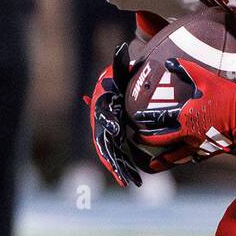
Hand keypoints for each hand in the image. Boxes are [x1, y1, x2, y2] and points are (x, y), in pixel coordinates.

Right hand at [85, 43, 145, 187]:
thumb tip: (127, 52)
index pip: (104, 123)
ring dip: (122, 170)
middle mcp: (101, 126)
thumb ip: (123, 63)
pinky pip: (118, 156)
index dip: (110, 131)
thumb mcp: (119, 69)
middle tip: (126, 178)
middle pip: (107, 148)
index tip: (118, 137)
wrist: (114, 85)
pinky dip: (125, 167)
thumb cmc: (116, 77)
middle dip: (116, 163)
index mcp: (102, 110)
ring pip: (112, 156)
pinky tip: (134, 181)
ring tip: (133, 184)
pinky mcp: (114, 140)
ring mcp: (106, 135)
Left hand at [131, 57, 235, 152]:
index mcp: (186, 117)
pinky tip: (178, 162)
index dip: (145, 119)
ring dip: (162, 161)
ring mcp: (199, 145)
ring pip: (176, 156)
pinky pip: (191, 158)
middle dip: (147, 141)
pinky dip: (182, 161)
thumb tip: (169, 61)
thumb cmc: (228, 97)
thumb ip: (186, 69)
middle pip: (162, 141)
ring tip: (153, 165)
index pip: (159, 119)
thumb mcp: (206, 79)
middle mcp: (189, 134)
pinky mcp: (209, 151)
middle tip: (137, 140)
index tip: (135, 119)